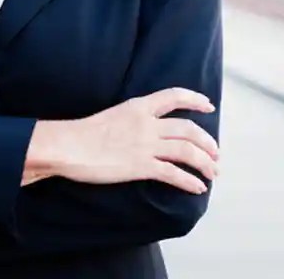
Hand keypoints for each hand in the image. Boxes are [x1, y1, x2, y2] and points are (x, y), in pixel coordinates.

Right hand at [30, 88, 218, 193]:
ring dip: (205, 163)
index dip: (195, 99)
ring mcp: (145, 145)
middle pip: (189, 129)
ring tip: (212, 172)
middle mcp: (146, 123)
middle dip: (207, 142)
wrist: (68, 145)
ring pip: (187, 151)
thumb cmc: (82, 133)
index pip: (174, 96)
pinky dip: (190, 182)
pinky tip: (197, 188)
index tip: (209, 105)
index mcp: (138, 107)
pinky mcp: (141, 166)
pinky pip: (174, 174)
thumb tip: (145, 130)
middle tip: (214, 153)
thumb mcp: (112, 116)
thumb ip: (132, 120)